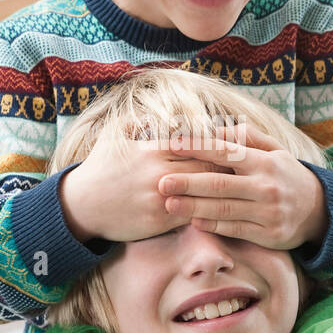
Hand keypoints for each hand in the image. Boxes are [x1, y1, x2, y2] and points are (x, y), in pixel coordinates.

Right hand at [60, 130, 235, 244]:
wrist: (81, 205)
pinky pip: (192, 214)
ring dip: (224, 191)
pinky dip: (209, 212)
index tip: (238, 146)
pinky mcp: (159, 220)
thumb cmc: (99, 168)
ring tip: (243, 189)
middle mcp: (159, 172)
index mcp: (152, 148)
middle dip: (229, 168)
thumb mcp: (114, 135)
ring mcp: (160, 197)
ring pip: (202, 192)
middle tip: (251, 168)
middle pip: (206, 167)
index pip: (197, 143)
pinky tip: (225, 211)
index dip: (220, 145)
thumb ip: (139, 120)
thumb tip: (162, 112)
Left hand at [158, 122, 327, 249]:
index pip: (225, 151)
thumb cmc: (287, 175)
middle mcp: (265, 186)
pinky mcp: (268, 234)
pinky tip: (193, 221)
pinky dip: (213, 226)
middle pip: (221, 184)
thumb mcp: (274, 150)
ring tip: (169, 203)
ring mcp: (267, 212)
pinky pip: (235, 229)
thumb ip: (246, 136)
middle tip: (161, 182)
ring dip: (194, 207)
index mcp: (264, 162)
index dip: (197, 148)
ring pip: (224, 209)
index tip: (173, 145)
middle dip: (189, 183)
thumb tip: (215, 127)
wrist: (320, 210)